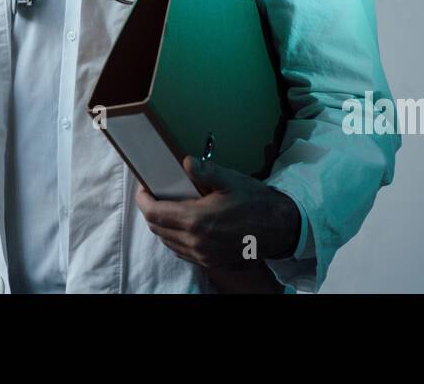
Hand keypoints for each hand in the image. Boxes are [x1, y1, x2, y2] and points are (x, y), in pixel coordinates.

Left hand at [134, 156, 300, 270]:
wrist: (280, 228)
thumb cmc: (256, 202)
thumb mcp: (231, 181)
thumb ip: (206, 171)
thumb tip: (186, 161)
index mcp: (197, 220)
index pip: (154, 214)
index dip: (143, 200)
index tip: (144, 189)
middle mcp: (196, 242)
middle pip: (157, 229)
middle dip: (150, 211)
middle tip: (154, 195)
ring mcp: (203, 255)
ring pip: (168, 242)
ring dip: (162, 226)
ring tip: (168, 208)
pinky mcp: (211, 262)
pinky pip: (182, 252)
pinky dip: (175, 238)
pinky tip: (183, 225)